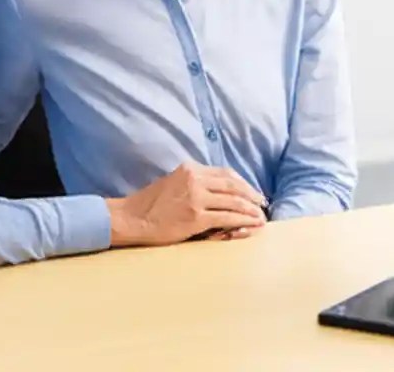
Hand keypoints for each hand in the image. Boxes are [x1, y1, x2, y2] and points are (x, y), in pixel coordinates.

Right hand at [106, 162, 267, 246]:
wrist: (131, 218)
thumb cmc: (150, 204)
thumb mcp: (173, 183)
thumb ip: (195, 183)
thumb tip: (221, 192)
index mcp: (190, 169)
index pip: (226, 173)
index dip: (243, 183)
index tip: (253, 192)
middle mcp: (195, 179)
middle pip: (234, 185)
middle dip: (252, 195)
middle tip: (262, 204)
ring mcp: (196, 197)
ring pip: (234, 201)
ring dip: (251, 209)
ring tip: (260, 216)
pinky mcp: (196, 216)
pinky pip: (227, 217)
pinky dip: (242, 221)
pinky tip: (250, 225)